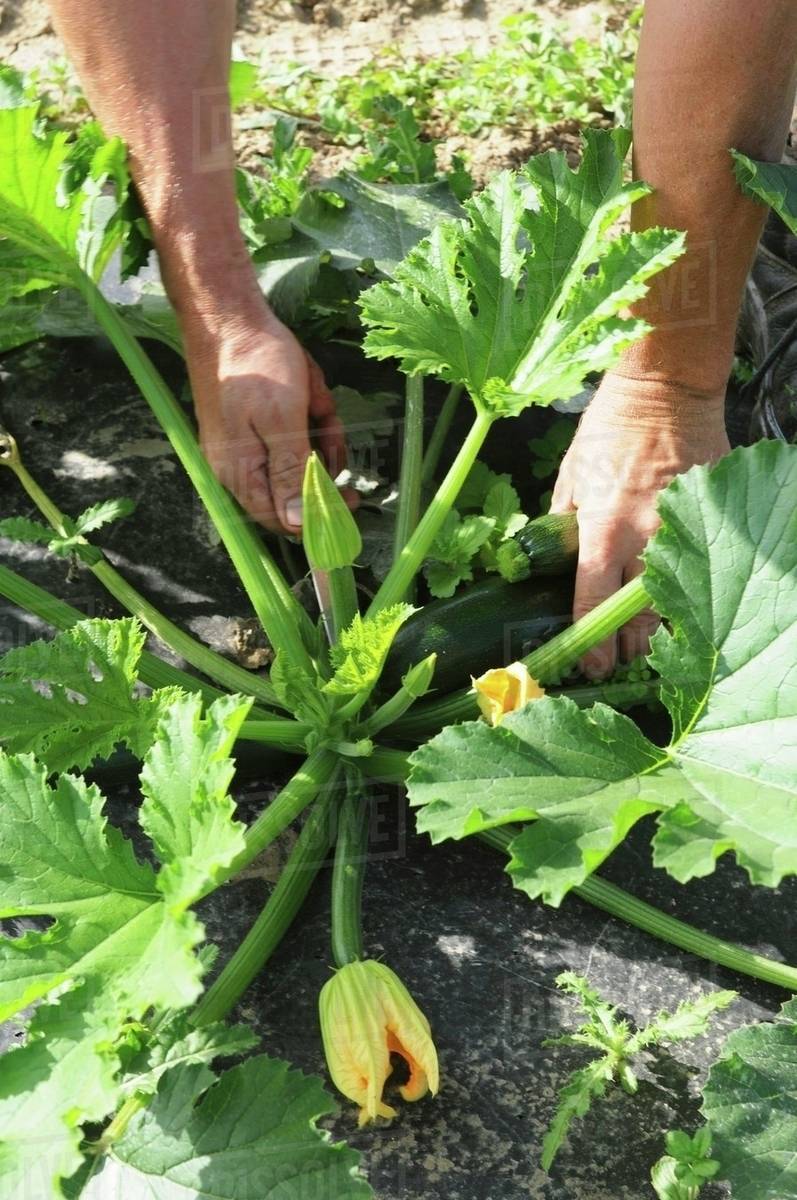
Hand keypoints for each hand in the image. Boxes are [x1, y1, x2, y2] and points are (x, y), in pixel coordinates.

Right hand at [181, 306, 348, 534]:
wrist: (227, 314)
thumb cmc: (255, 364)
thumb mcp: (282, 420)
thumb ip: (290, 473)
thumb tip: (297, 525)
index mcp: (241, 473)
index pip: (283, 519)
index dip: (319, 514)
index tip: (351, 496)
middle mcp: (237, 466)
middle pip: (294, 485)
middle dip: (320, 454)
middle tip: (327, 420)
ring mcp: (243, 443)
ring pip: (296, 454)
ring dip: (316, 427)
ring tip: (314, 395)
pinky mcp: (251, 421)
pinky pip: (289, 431)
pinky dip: (305, 411)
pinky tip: (305, 386)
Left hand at [549, 373, 729, 677]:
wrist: (666, 388)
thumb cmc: (610, 427)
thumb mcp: (570, 476)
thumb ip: (565, 524)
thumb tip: (560, 559)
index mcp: (603, 528)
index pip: (592, 601)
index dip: (591, 641)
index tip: (591, 665)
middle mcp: (644, 537)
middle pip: (638, 616)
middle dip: (629, 647)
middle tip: (620, 662)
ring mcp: (682, 531)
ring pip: (671, 600)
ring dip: (658, 627)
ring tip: (647, 644)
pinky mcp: (707, 519)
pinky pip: (699, 566)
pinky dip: (687, 586)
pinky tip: (678, 599)